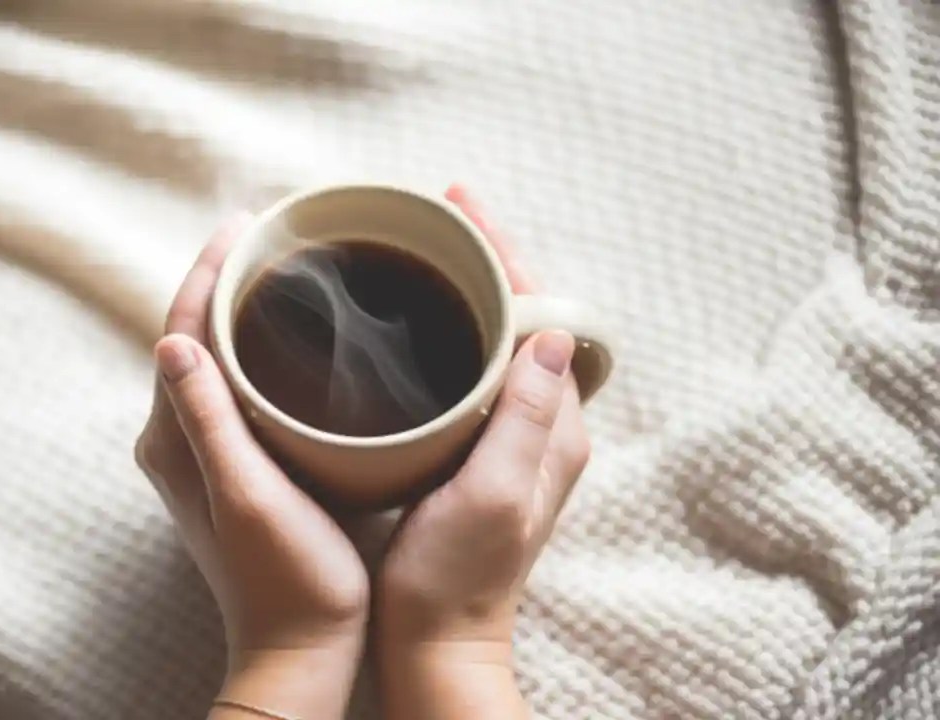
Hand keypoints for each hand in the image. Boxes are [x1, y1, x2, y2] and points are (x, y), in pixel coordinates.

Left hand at [134, 215, 368, 718]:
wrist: (299, 653)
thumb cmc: (287, 582)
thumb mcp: (249, 495)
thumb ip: (210, 419)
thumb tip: (173, 339)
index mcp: (175, 437)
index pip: (180, 329)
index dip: (208, 271)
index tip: (245, 224)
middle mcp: (178, 438)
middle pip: (193, 334)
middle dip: (225, 278)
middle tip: (272, 232)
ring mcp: (204, 453)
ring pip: (215, 358)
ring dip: (240, 310)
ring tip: (283, 267)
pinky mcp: (233, 466)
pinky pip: (236, 386)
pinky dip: (257, 348)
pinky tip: (294, 339)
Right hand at [374, 185, 592, 718]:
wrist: (437, 642)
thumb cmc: (457, 578)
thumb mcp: (495, 494)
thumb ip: (527, 415)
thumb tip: (549, 331)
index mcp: (555, 427)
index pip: (541, 313)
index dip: (505, 253)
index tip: (461, 207)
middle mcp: (542, 426)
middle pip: (523, 317)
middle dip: (487, 259)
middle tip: (439, 214)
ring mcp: (511, 439)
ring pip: (497, 340)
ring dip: (469, 289)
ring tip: (427, 249)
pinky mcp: (478, 453)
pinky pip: (474, 370)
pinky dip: (451, 330)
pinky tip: (414, 323)